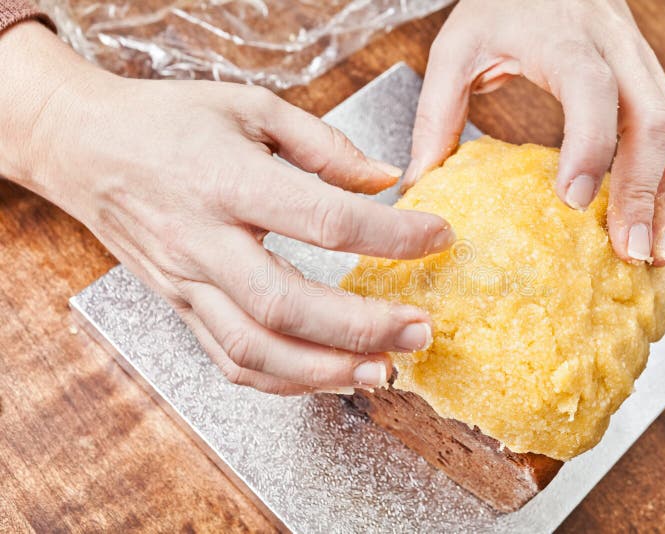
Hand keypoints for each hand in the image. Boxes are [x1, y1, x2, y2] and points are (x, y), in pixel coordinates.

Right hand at [1, 22, 453, 394]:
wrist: (85, 149)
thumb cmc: (168, 121)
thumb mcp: (251, 107)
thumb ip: (323, 144)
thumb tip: (384, 179)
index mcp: (227, 181)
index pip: (323, 219)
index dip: (390, 235)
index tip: (437, 237)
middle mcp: (203, 242)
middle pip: (287, 304)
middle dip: (362, 327)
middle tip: (418, 330)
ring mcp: (188, 284)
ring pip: (255, 350)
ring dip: (325, 372)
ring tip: (382, 370)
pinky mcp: (181, 308)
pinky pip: (230, 362)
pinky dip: (283, 381)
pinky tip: (325, 376)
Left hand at [406, 0, 664, 264]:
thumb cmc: (501, 2)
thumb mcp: (457, 47)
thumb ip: (437, 111)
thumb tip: (419, 183)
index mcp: (564, 39)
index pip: (590, 89)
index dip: (589, 145)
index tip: (573, 201)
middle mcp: (616, 50)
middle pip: (654, 121)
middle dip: (645, 193)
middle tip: (630, 253)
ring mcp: (642, 65)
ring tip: (658, 256)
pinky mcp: (652, 81)